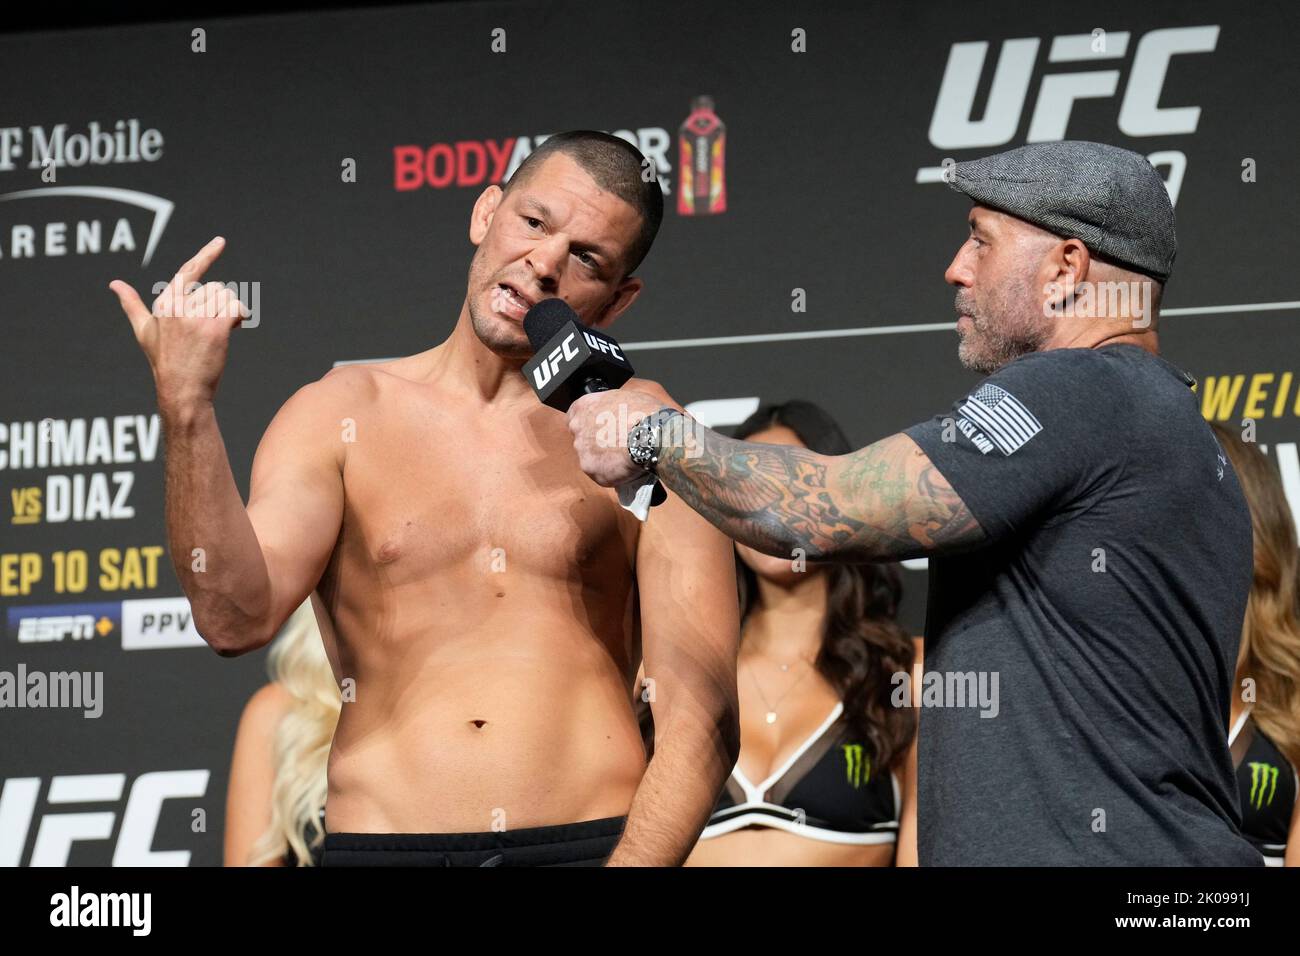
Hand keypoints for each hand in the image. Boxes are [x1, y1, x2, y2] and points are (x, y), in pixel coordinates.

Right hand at [110, 236, 247, 409]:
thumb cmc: (164, 361)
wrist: (182, 390)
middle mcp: (178, 306)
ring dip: (229, 312)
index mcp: (164, 303)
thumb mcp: (143, 330)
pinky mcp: (214, 328)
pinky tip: (235, 328)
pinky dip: (241, 316)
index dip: (206, 255)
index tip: (220, 241)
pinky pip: (236, 307)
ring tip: (218, 332)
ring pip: (228, 297)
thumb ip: (131, 304)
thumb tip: (114, 284)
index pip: (188, 271)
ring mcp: (196, 317)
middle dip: (218, 306)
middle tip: (211, 328)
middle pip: (215, 288)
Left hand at [566, 388, 665, 486]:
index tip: (600, 428)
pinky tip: (625, 470)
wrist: (653, 435)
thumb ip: (612, 408)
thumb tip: (617, 415)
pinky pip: (600, 474)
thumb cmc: (644, 413)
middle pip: (582, 438)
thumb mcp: (626, 398)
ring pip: (590, 458)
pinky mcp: (591, 469)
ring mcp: (582, 450)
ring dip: (603, 460)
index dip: (589, 423)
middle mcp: (578, 428)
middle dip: (596, 443)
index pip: (575, 416)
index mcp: (584, 406)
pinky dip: (611, 474)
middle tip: (615, 445)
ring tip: (624, 459)